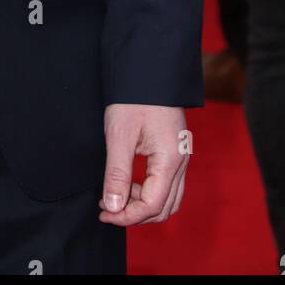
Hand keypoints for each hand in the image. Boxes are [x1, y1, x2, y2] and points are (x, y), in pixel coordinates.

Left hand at [99, 104, 188, 225]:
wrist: (148, 67)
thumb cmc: (133, 98)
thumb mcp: (120, 135)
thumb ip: (117, 174)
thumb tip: (114, 207)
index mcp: (170, 160)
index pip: (152, 205)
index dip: (126, 216)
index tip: (103, 213)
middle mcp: (181, 162)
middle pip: (164, 207)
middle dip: (135, 214)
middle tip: (107, 207)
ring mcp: (180, 156)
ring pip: (168, 198)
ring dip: (143, 204)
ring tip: (115, 194)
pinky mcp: (175, 150)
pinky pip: (167, 184)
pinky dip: (149, 191)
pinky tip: (128, 182)